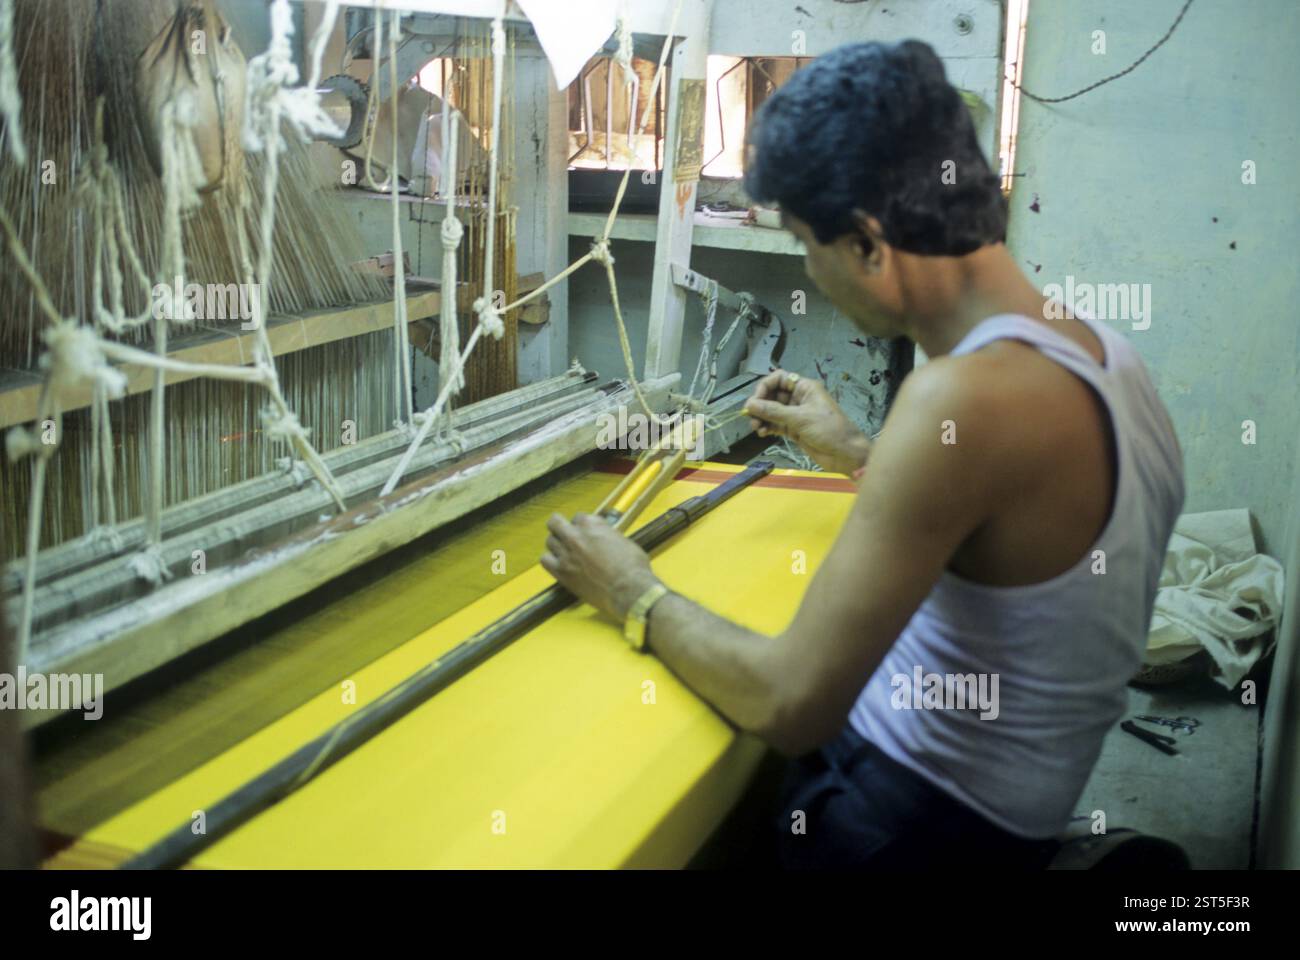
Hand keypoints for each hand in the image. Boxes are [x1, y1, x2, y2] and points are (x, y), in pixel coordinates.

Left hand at [540, 513, 661, 620]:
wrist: (629, 590)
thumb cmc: (632, 567)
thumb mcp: (624, 542)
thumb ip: (608, 536)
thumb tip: (605, 539)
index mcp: (592, 525)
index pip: (579, 517)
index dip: (583, 525)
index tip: (587, 532)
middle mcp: (576, 536)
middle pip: (556, 523)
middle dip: (560, 526)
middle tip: (566, 533)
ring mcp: (566, 554)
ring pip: (549, 541)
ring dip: (556, 543)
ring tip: (563, 550)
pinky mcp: (562, 572)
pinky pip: (545, 560)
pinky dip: (550, 560)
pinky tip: (557, 563)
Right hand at [744, 369, 870, 475]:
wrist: (845, 453)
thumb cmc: (828, 429)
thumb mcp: (800, 418)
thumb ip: (774, 411)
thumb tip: (750, 405)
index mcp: (805, 388)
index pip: (779, 379)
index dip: (765, 386)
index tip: (755, 400)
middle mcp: (799, 398)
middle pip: (773, 395)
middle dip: (761, 405)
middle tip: (751, 416)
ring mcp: (796, 415)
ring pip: (772, 411)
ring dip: (762, 418)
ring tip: (756, 428)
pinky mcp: (794, 430)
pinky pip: (776, 425)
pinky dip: (768, 427)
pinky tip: (762, 433)